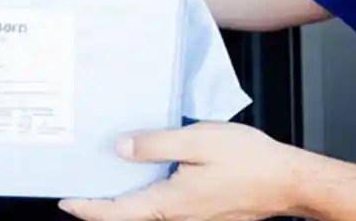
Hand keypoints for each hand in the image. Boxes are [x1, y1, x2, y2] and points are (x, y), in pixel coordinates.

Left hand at [58, 122, 308, 220]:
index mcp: (170, 202)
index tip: (66, 200)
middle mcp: (177, 216)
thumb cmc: (250, 161)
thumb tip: (120, 148)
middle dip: (101, 205)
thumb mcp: (198, 141)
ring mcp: (191, 216)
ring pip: (147, 212)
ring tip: (109, 177)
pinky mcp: (203, 210)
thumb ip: (156, 145)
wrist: (288, 181)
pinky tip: (149, 173)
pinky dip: (148, 195)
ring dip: (125, 200)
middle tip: (80, 188)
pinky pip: (166, 206)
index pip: (116, 212)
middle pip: (128, 215)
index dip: (88, 207)